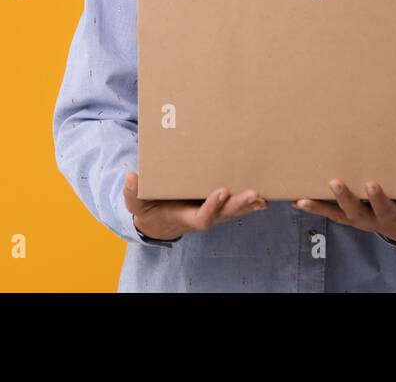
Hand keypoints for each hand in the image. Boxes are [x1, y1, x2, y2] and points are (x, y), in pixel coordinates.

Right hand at [123, 172, 267, 241]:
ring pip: (235, 209)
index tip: (221, 191)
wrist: (157, 215)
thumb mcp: (136, 201)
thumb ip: (133, 192)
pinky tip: (264, 193)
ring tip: (263, 194)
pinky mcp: (219, 202)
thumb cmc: (148, 205)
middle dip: (240, 204)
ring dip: (250, 203)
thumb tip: (132, 178)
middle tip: (253, 193)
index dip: (213, 206)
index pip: (204, 216)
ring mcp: (214, 210)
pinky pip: (237, 203)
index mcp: (186, 216)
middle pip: (226, 213)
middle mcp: (204, 215)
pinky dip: (250, 200)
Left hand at [290, 172, 395, 244]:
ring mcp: (355, 219)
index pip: (384, 206)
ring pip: (335, 214)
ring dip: (319, 206)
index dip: (378, 197)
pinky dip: (312, 207)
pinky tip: (296, 200)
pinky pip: (327, 212)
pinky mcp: (345, 216)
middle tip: (335, 182)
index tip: (373, 183)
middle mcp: (370, 219)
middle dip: (344, 198)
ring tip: (301, 198)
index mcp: (390, 214)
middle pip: (355, 212)